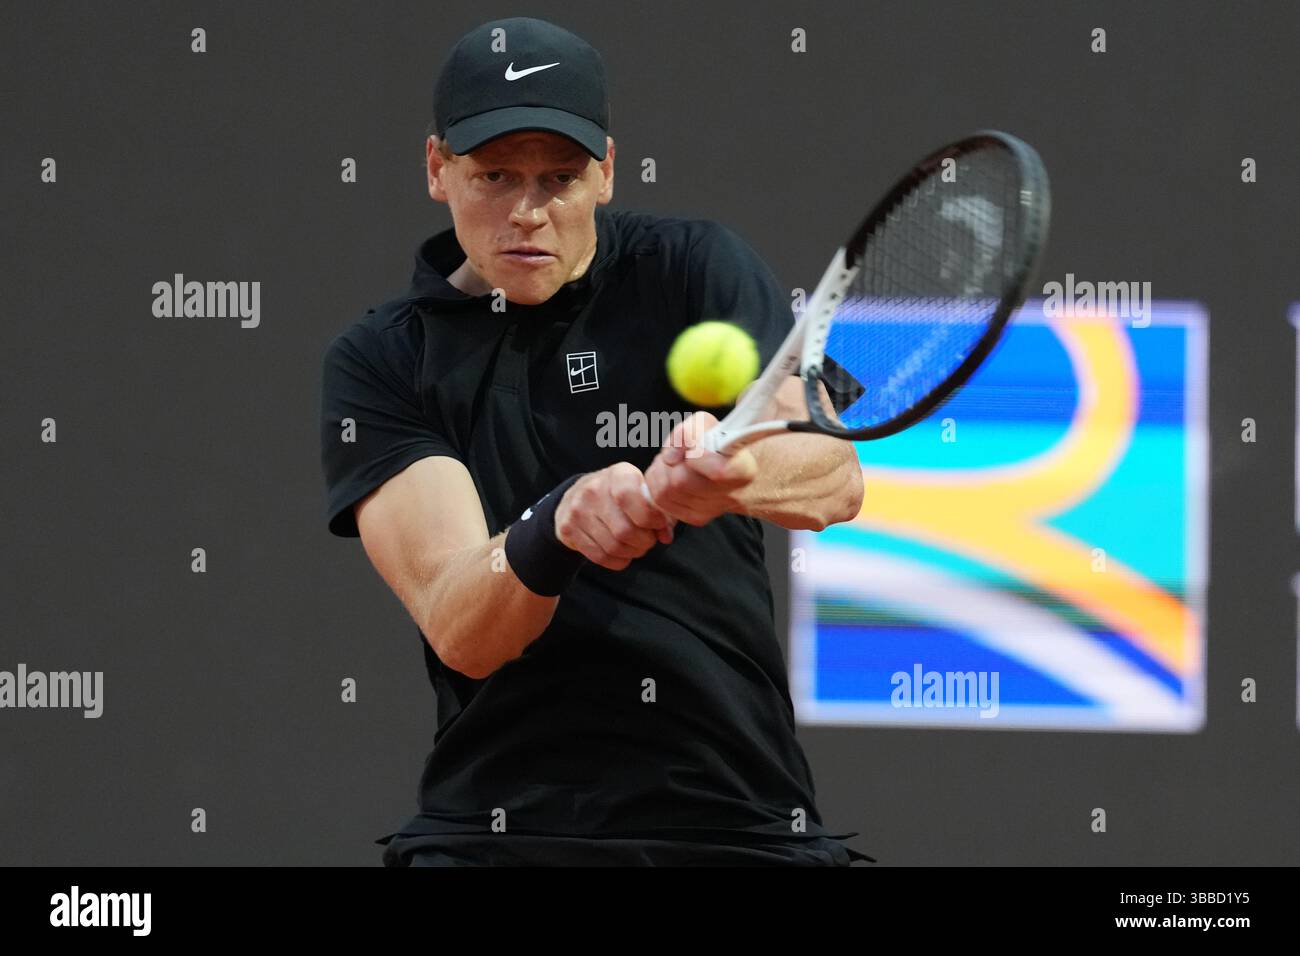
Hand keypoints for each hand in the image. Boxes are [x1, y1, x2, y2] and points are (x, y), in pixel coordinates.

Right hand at [554, 463, 675, 570]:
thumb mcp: (639, 492)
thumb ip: (658, 511)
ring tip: (636, 546)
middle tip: (648, 540)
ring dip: (632, 552)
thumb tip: (666, 536)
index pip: (630, 497)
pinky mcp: (569, 529)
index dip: (651, 517)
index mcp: (617, 474)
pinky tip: (622, 553)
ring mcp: (578, 510)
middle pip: (625, 530)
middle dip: (644, 541)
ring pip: (614, 546)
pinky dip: (618, 560)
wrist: (575, 498)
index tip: (658, 524)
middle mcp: (594, 489)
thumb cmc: (618, 496)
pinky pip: (600, 556)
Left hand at [643, 411, 757, 525]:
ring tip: (676, 462)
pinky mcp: (695, 518)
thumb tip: (671, 456)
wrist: (736, 471)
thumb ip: (691, 430)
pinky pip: (660, 499)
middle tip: (681, 453)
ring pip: (665, 490)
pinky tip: (672, 475)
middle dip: (672, 462)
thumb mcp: (710, 424)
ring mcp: (711, 510)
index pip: (717, 471)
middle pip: (680, 480)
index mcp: (742, 469)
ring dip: (662, 470)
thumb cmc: (720, 444)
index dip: (696, 456)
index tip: (692, 448)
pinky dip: (658, 482)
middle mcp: (729, 495)